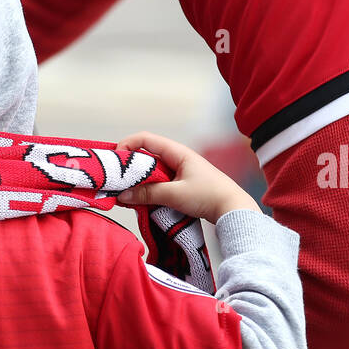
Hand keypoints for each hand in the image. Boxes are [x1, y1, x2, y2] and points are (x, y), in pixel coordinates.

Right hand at [115, 132, 259, 221]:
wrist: (233, 209)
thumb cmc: (208, 196)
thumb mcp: (174, 195)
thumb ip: (148, 194)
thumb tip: (123, 195)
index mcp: (177, 152)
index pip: (146, 139)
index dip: (127, 145)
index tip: (115, 159)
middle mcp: (177, 158)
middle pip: (146, 156)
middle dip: (129, 166)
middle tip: (115, 179)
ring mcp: (179, 171)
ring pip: (151, 171)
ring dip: (137, 180)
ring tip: (124, 192)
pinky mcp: (181, 184)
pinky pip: (158, 182)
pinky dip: (147, 188)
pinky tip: (140, 199)